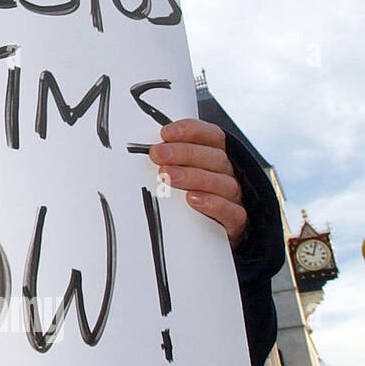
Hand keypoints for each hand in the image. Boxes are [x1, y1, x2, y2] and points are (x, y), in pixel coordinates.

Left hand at [149, 118, 246, 247]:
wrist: (207, 235)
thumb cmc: (184, 197)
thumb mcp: (173, 174)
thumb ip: (162, 160)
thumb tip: (129, 150)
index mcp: (213, 156)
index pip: (211, 135)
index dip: (191, 131)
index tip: (165, 133)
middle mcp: (226, 173)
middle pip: (214, 157)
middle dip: (184, 153)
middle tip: (157, 155)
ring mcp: (233, 197)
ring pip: (222, 182)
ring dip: (194, 177)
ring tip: (167, 176)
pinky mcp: (235, 221)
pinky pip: (231, 211)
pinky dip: (213, 204)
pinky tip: (192, 199)